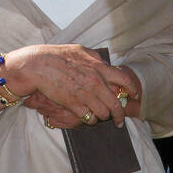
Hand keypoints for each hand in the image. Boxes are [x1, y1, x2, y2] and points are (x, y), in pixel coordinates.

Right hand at [5, 44, 128, 126]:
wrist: (38, 65)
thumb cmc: (56, 56)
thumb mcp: (80, 51)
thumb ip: (94, 58)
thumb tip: (104, 63)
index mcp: (99, 67)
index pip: (124, 80)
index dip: (132, 90)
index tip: (134, 96)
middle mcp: (96, 82)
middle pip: (116, 104)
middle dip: (119, 115)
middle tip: (119, 121)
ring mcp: (86, 94)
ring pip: (104, 114)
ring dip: (102, 117)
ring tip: (99, 117)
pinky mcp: (74, 104)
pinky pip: (89, 118)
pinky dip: (90, 120)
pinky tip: (87, 117)